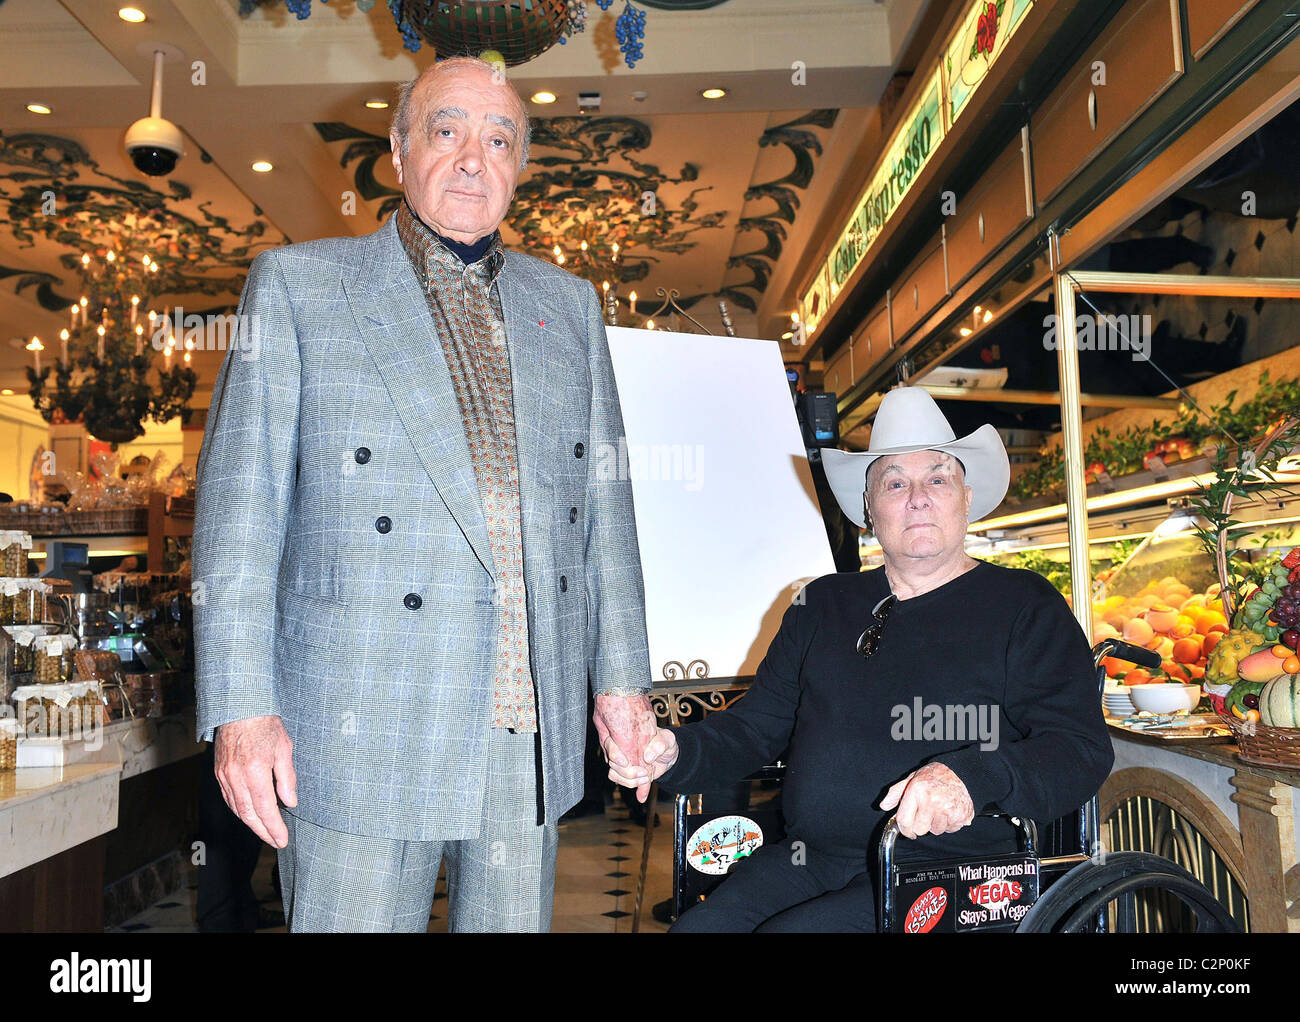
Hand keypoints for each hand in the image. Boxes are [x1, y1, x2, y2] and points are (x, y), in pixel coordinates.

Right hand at [214, 715, 296, 847]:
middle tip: (276, 842)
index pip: (265, 809)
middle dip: (263, 832)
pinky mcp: (219, 773)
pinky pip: (229, 799)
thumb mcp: (284, 749)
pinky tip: (249, 815)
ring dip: (251, 824)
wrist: (239, 708)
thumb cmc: (265, 725)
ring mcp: (225, 776)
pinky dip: (240, 811)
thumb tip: (290, 802)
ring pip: (237, 809)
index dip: (274, 828)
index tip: (282, 840)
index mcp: (255, 771)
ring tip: (266, 832)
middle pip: (249, 814)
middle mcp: (236, 777)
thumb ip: (287, 778)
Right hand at [604, 727, 678, 798]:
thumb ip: (660, 745)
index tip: (626, 763)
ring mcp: (621, 762)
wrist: (667, 756)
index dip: (615, 754)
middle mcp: (619, 748)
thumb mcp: (667, 740)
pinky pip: (621, 781)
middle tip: (645, 772)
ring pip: (614, 774)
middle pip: (612, 762)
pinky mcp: (625, 773)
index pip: (609, 744)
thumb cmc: (665, 743)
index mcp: (626, 735)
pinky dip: (633, 785)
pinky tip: (645, 785)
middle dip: (627, 772)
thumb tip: (648, 757)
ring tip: (647, 778)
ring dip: (630, 781)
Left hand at [879, 762, 974, 838]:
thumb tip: (884, 806)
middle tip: (926, 814)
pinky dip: (949, 823)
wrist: (960, 771)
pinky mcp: (960, 815)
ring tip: (939, 809)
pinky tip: (949, 811)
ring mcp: (947, 809)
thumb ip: (896, 792)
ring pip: (936, 831)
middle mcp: (932, 801)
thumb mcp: (911, 779)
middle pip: (920, 830)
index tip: (908, 831)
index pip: (904, 821)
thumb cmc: (934, 775)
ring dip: (936, 824)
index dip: (904, 830)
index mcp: (917, 791)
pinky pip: (950, 829)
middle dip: (921, 825)